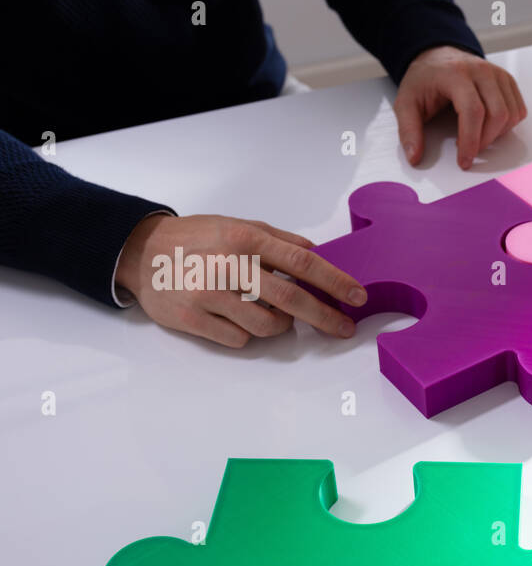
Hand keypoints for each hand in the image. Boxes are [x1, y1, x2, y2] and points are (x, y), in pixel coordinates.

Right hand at [114, 214, 365, 347]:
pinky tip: (237, 316)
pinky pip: (240, 339)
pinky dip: (247, 332)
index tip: (357, 297)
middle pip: (291, 300)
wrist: (140, 254)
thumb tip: (319, 255)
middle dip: (325, 317)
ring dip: (279, 324)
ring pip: (268, 326)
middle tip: (343, 327)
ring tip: (269, 310)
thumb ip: (280, 241)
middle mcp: (228, 266)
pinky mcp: (192, 320)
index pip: (302, 263)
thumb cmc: (198, 239)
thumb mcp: (238, 226)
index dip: (334, 282)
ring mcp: (208, 295)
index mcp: (244, 239)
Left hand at [394, 45, 526, 169]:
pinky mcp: (507, 80)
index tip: (464, 161)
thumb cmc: (424, 79)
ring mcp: (497, 74)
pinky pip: (518, 110)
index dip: (471, 141)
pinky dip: (507, 126)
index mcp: (455, 74)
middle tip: (469, 151)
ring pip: (511, 114)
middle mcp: (480, 71)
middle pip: (497, 114)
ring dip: (496, 135)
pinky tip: (489, 127)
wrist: (437, 55)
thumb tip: (414, 157)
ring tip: (477, 137)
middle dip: (485, 142)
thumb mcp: (406, 102)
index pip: (473, 111)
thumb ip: (408, 130)